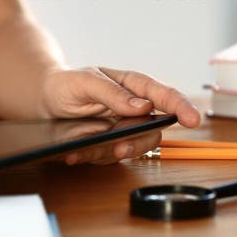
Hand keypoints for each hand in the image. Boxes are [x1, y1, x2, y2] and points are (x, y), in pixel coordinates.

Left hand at [40, 67, 199, 164]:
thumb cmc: (67, 84)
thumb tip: (143, 105)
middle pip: (155, 129)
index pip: (163, 95)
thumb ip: (113, 93)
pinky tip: (75, 152)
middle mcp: (133, 108)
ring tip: (91, 149)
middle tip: (121, 147)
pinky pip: (111, 156)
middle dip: (141, 141)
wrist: (44, 100)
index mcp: (132, 85)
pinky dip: (94, 156)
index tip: (192, 119)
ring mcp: (123, 128)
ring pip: (136, 146)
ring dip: (117, 152)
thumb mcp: (86, 81)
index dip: (180, 107)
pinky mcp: (110, 145)